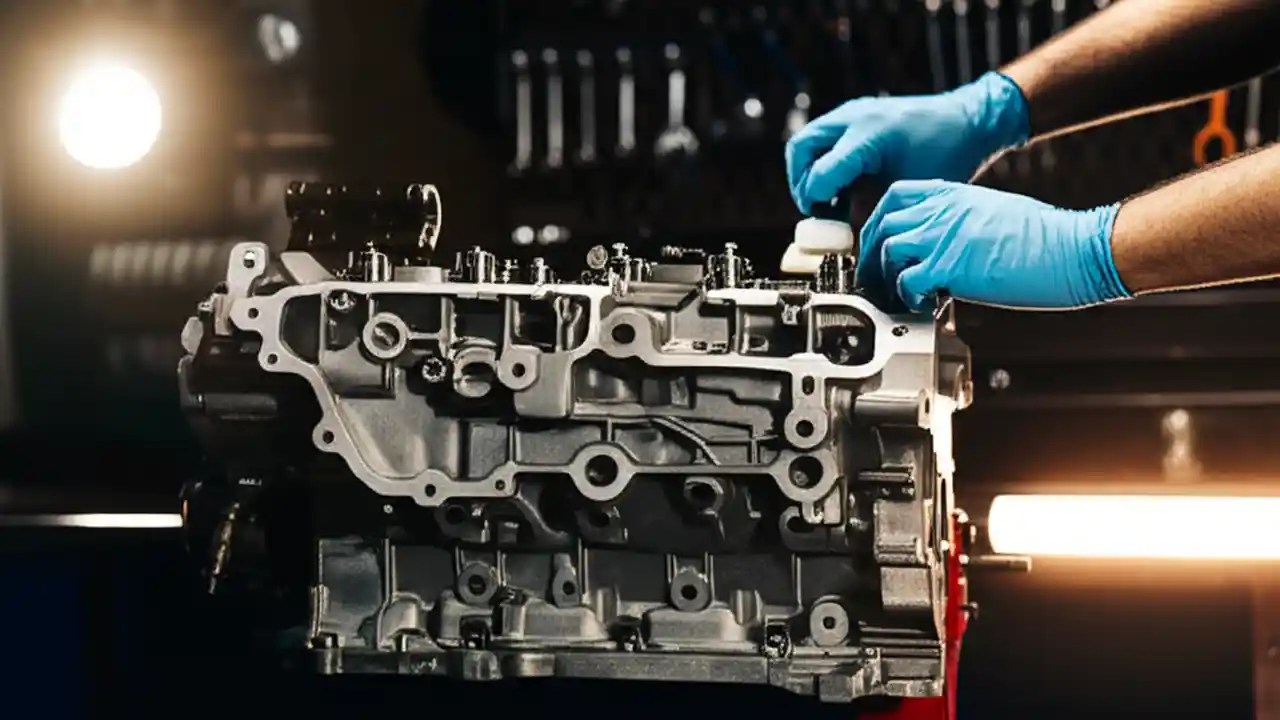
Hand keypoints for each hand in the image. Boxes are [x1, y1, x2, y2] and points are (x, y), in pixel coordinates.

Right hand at [785, 72, 1028, 214]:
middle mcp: (854, 118)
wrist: (967, 120)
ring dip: (809, 171)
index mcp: (867, 136)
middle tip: (815, 209)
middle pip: (799, 150)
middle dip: (800, 184)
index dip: (816, 204)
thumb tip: (846, 240)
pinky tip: (844, 183)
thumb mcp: (907, 192)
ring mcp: (853, 110)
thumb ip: (871, 212)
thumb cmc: (946, 156)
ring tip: (828, 198)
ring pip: (806, 141)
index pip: (819, 175)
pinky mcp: (856, 111)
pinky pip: (823, 136)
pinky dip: (823, 160)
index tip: (827, 224)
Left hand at [857, 180, 1130, 311]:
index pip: (896, 196)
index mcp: (953, 194)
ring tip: (897, 295)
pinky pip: (907, 282)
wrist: (1073, 248)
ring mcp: (945, 236)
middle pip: (883, 223)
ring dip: (886, 277)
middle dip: (871, 253)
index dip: (878, 220)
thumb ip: (961, 222)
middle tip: (874, 277)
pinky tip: (921, 305)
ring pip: (888, 250)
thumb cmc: (1045, 237)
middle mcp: (943, 210)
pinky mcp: (951, 266)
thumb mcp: (993, 212)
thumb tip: (945, 245)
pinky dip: (907, 297)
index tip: (875, 241)